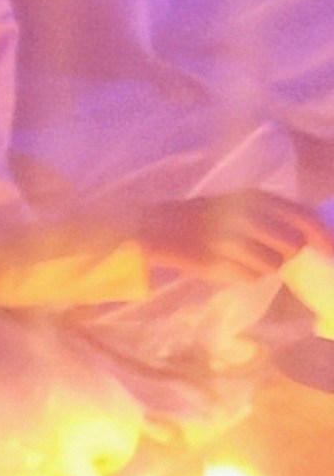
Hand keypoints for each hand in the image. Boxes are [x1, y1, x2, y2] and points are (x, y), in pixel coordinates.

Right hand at [142, 191, 312, 287]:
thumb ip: (277, 215)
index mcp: (256, 198)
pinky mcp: (218, 262)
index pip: (303, 218)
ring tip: (239, 256)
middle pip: (292, 245)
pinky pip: (250, 277)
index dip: (323, 237)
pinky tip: (225, 264)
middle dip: (284, 253)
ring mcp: (231, 239)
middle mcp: (246, 215)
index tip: (332, 253)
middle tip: (263, 251)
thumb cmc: (207, 217)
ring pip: (272, 266)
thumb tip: (315, 238)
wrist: (159, 228)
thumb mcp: (242, 204)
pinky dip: (242, 275)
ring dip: (261, 266)